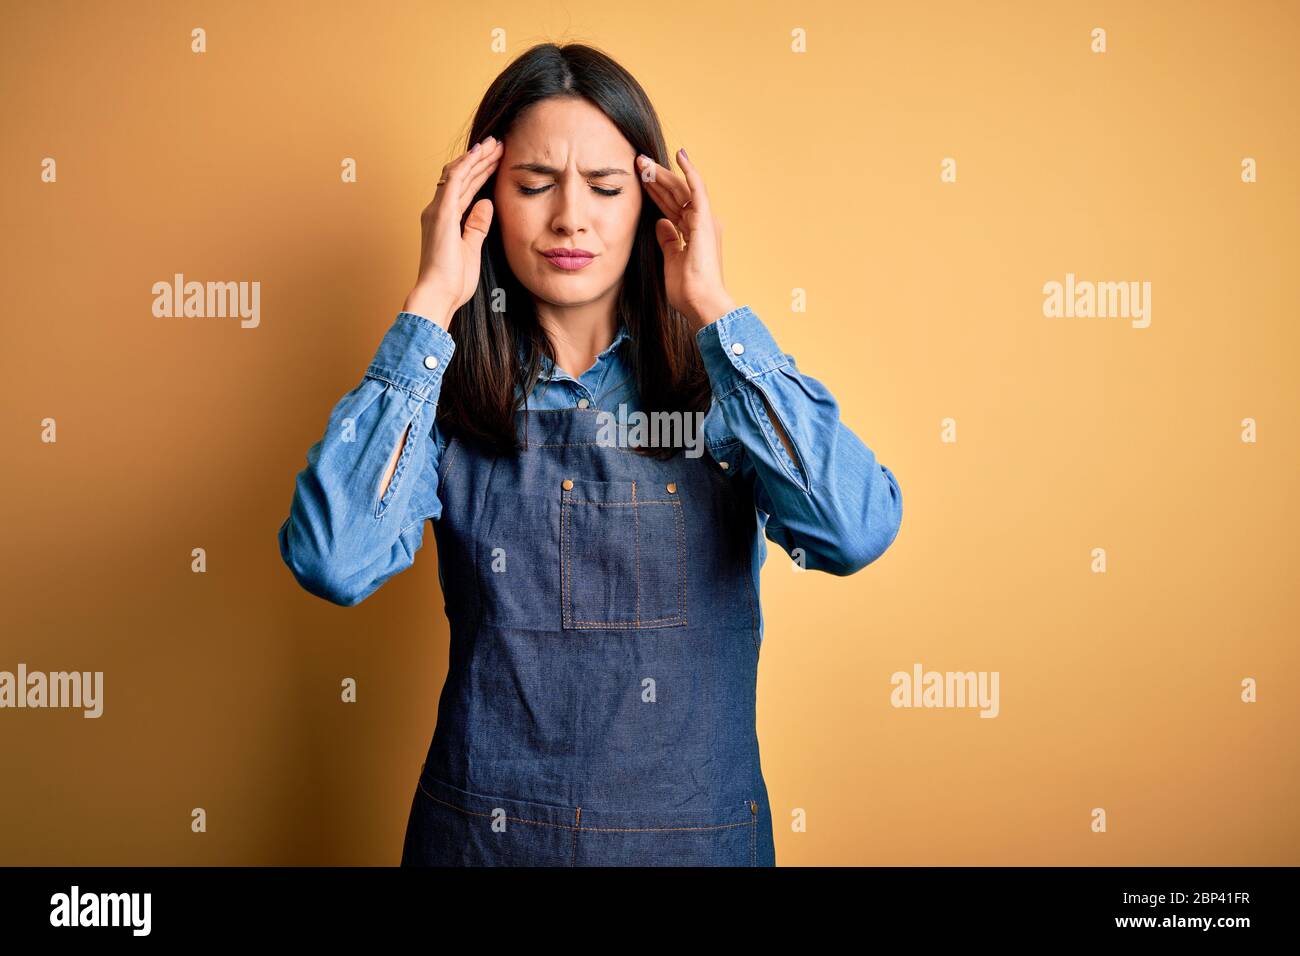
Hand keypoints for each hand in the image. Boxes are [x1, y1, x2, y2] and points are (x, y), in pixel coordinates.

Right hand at [403, 135, 503, 328]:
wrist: (438, 295)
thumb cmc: (452, 281)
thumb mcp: (471, 249)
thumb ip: (477, 226)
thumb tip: (487, 204)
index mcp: (445, 221)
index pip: (464, 189)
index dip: (480, 173)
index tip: (496, 161)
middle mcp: (437, 211)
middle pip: (461, 177)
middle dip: (480, 160)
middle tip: (498, 145)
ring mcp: (437, 210)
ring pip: (458, 173)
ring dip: (476, 157)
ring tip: (494, 145)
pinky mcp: (441, 213)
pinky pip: (455, 180)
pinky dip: (468, 164)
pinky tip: (481, 153)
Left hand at [636, 148, 736, 329]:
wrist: (701, 302)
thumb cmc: (688, 290)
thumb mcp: (671, 261)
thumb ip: (668, 241)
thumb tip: (661, 223)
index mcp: (693, 235)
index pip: (671, 207)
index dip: (655, 193)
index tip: (640, 180)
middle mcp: (700, 224)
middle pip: (675, 195)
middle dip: (656, 179)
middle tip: (638, 163)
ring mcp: (704, 221)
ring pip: (681, 190)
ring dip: (663, 174)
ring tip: (644, 161)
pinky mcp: (705, 220)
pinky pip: (697, 190)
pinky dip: (689, 172)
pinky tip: (680, 156)